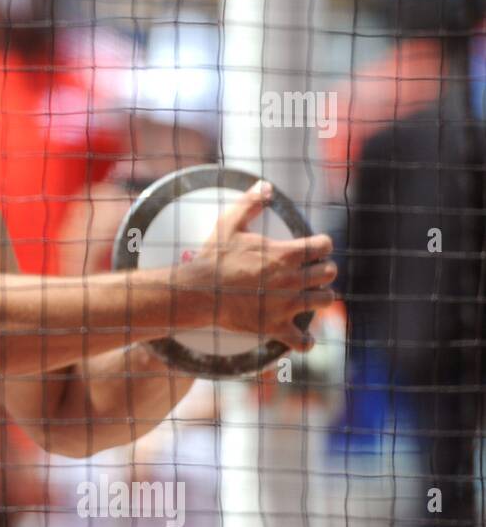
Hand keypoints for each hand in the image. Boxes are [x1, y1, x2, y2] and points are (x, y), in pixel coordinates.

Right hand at [190, 181, 335, 351]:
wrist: (197, 292)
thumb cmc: (213, 257)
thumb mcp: (228, 224)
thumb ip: (249, 203)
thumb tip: (265, 186)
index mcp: (285, 254)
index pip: (323, 245)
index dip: (320, 245)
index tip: (311, 248)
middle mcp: (291, 279)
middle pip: (329, 273)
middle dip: (322, 270)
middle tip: (308, 272)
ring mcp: (285, 305)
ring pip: (325, 301)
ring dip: (319, 298)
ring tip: (307, 297)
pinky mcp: (274, 327)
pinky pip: (302, 340)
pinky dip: (305, 340)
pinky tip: (300, 336)